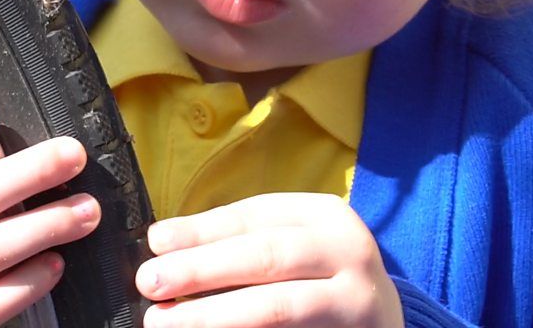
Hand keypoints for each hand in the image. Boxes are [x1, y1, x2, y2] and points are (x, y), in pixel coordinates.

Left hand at [135, 193, 403, 326]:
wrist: (381, 319)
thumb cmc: (316, 273)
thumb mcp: (289, 241)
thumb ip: (236, 241)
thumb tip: (162, 247)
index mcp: (325, 216)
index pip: (254, 218)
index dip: (201, 230)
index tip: (155, 242)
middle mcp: (347, 254)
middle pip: (265, 257)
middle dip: (201, 269)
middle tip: (150, 282)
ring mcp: (355, 303)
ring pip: (277, 306)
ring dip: (214, 315)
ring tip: (164, 321)